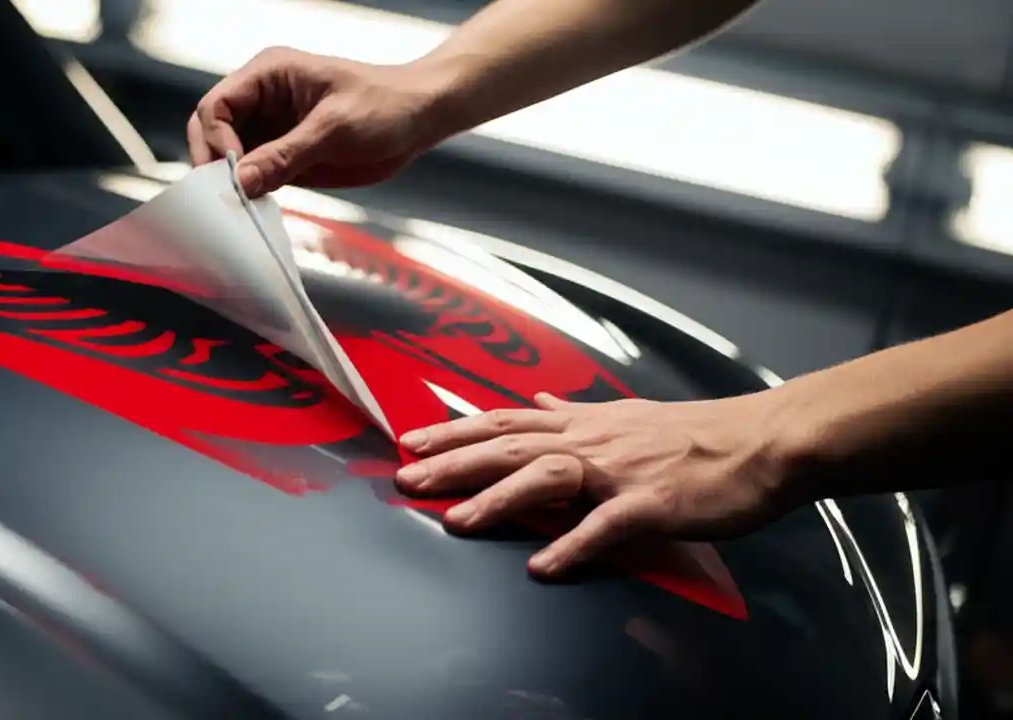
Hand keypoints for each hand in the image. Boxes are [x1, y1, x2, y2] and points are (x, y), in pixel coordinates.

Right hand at [187, 47, 453, 196]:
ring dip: (231, 183)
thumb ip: (285, 155)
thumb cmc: (384, 105)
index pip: (217, 106)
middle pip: (212, 132)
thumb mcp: (334, 128)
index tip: (231, 173)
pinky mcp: (286, 157)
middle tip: (226, 197)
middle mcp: (263, 100)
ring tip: (239, 210)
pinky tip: (256, 211)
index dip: (215, 140)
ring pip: (230, 158)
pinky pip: (256, 176)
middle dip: (213, 164)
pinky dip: (251, 194)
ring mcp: (273, 130)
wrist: (420, 118)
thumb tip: (240, 181)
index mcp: (269, 75)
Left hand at [394, 391, 801, 578]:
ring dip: (497, 500)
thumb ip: (576, 415)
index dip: (454, 432)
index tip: (410, 441)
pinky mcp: (653, 504)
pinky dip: (572, 545)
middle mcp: (593, 442)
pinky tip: (542, 566)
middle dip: (453, 463)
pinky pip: (606, 526)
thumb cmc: (697, 432)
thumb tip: (537, 405)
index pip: (504, 424)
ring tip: (455, 521)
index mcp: (585, 425)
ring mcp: (621, 472)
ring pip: (546, 479)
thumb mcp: (627, 415)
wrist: (763, 441)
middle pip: (509, 448)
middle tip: (404, 479)